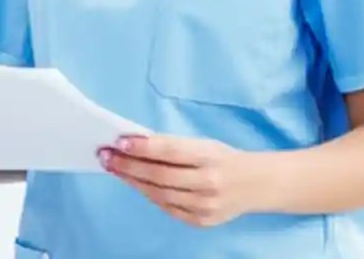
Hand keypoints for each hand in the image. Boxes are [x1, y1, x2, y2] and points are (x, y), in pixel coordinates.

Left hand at [100, 135, 269, 227]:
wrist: (257, 185)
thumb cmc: (224, 158)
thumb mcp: (204, 144)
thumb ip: (174, 146)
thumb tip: (134, 144)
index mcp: (210, 156)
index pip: (170, 151)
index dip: (142, 147)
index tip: (118, 142)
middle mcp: (208, 182)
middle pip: (160, 176)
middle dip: (128, 166)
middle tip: (105, 157)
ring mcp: (205, 206)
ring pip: (159, 195)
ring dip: (133, 181)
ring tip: (114, 169)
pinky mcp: (201, 222)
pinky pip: (167, 208)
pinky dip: (148, 195)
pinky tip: (135, 184)